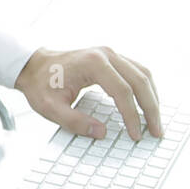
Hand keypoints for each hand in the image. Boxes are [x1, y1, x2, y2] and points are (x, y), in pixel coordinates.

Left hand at [14, 45, 161, 140]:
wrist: (33, 65)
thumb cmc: (40, 84)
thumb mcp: (49, 107)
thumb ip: (74, 122)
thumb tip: (101, 133)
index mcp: (92, 63)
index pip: (122, 91)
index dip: (132, 115)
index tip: (136, 134)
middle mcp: (106, 54)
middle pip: (140, 81)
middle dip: (151, 108)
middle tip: (157, 131)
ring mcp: (110, 54)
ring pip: (143, 75)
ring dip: (153, 98)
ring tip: (156, 121)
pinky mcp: (111, 58)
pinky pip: (137, 72)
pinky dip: (145, 89)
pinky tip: (147, 106)